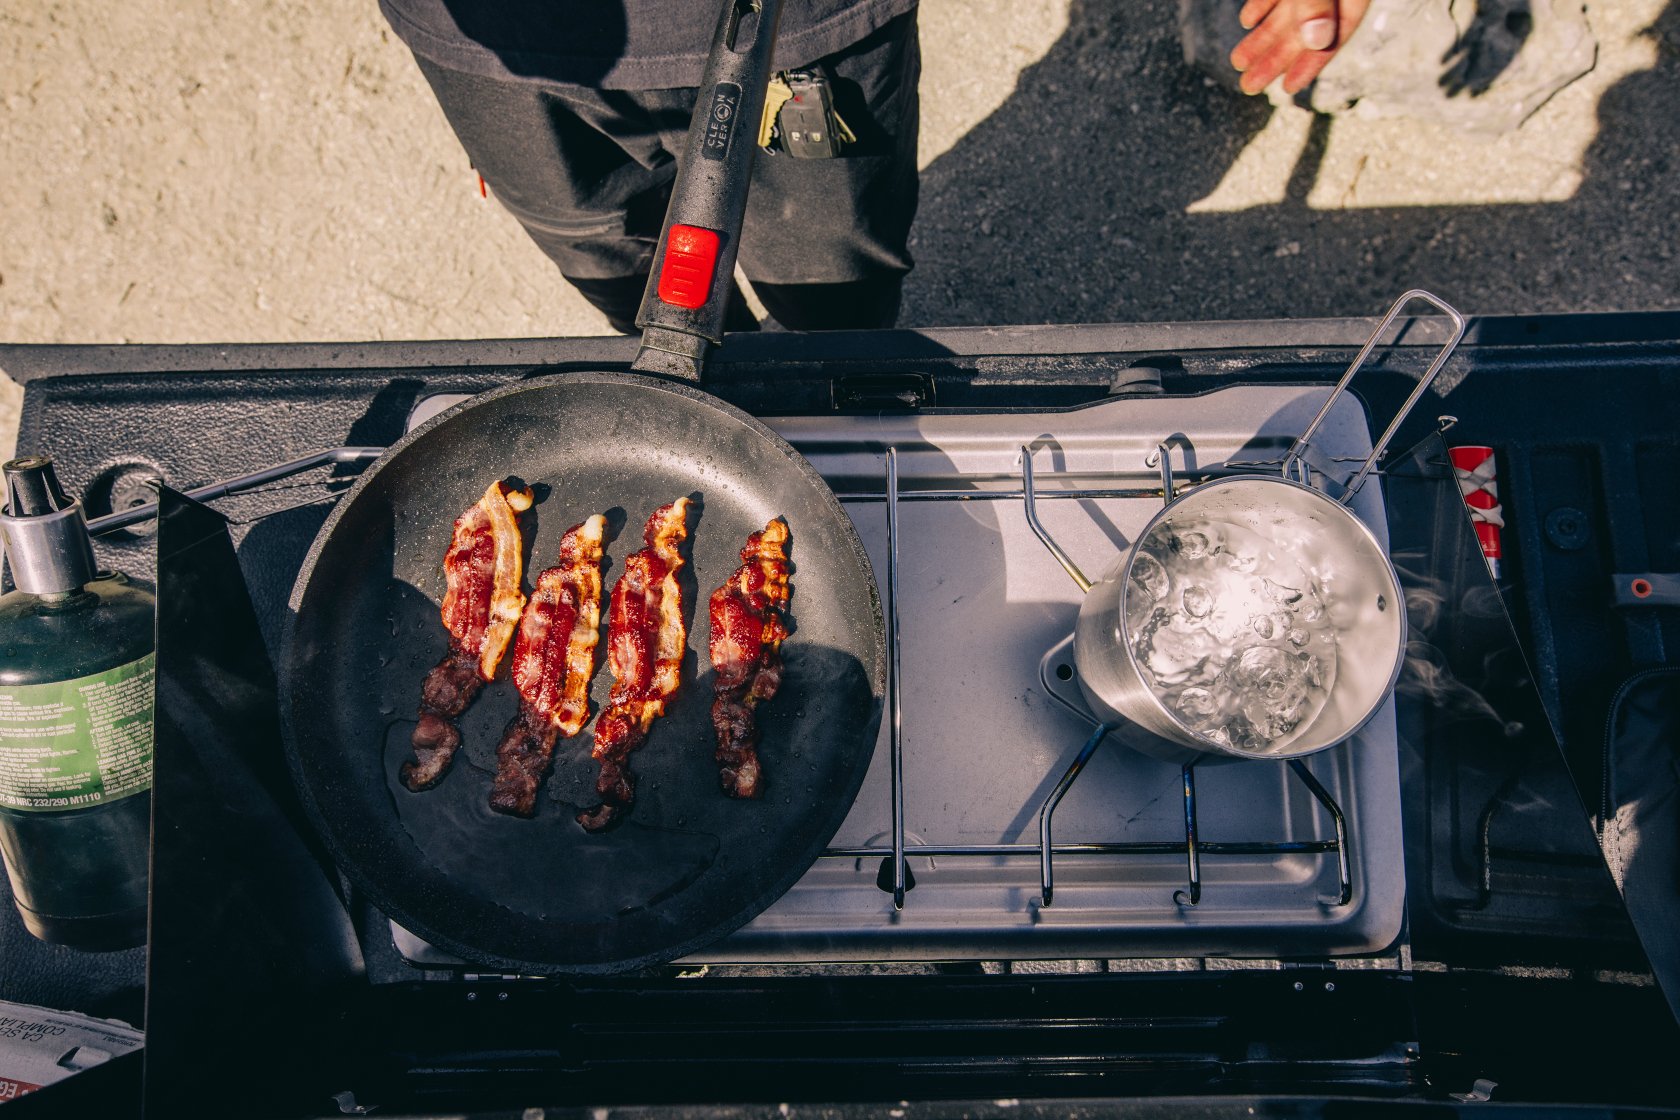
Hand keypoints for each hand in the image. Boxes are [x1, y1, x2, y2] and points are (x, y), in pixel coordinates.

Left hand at [1230, 0, 1371, 95]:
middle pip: (1303, 31)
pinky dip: (1262, 5)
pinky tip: (1246, 22)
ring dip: (1262, 37)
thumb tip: (1316, 40)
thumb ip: (1319, 3)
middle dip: (1275, 59)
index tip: (1288, 88)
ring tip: (1238, 62)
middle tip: (1248, 86)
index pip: (1334, 37)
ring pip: (1285, 13)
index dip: (1311, 65)